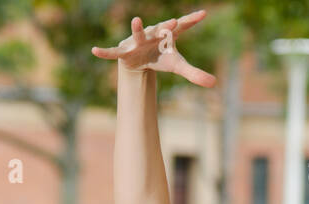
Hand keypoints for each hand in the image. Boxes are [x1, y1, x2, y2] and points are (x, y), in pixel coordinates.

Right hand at [91, 11, 216, 87]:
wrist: (140, 59)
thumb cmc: (160, 57)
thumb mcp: (177, 66)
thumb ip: (194, 73)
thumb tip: (214, 83)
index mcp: (167, 35)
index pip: (182, 27)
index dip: (192, 21)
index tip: (204, 15)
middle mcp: (152, 34)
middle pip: (160, 29)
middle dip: (166, 27)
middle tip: (173, 23)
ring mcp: (137, 41)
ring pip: (138, 34)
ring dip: (137, 28)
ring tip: (136, 20)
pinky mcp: (124, 52)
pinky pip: (113, 52)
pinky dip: (105, 52)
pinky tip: (94, 51)